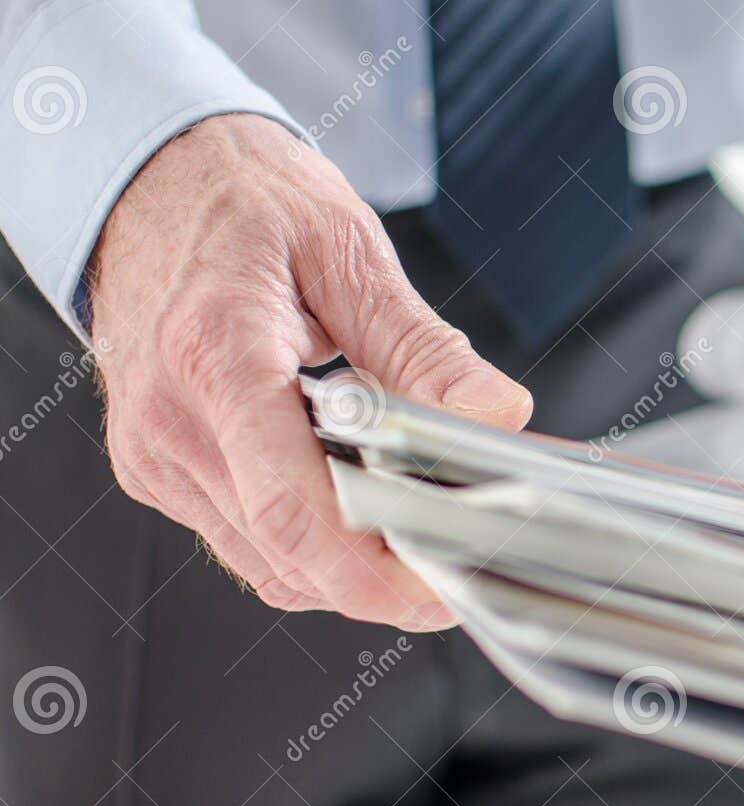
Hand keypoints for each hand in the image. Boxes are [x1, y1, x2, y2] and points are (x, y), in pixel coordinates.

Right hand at [90, 113, 531, 629]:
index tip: (441, 588)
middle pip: (288, 553)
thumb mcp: (348, 252)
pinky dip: (310, 544)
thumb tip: (498, 413)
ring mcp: (155, 454)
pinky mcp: (156, 470)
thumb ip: (424, 349)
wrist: (144, 178)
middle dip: (381, 578)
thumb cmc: (240, 200)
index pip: (292, 508)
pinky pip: (245, 543)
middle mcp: (171, 419)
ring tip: (414, 524)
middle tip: (457, 562)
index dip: (373, 572)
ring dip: (349, 566)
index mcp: (216, 354)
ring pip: (269, 565)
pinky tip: (356, 502)